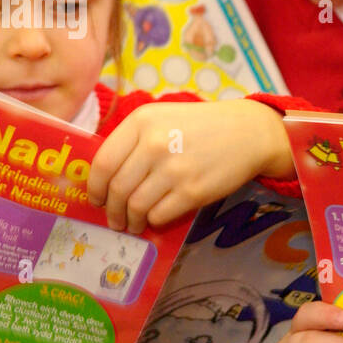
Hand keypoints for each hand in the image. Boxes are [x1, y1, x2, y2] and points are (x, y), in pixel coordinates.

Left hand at [88, 99, 293, 232]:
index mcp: (141, 122)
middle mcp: (154, 144)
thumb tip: (105, 178)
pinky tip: (155, 218)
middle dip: (112, 211)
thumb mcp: (161, 118)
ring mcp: (174, 169)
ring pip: (136, 206)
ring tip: (132, 223)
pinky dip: (152, 221)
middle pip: (118, 189)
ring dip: (130, 220)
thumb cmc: (200, 126)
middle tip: (114, 219)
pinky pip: (159, 215)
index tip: (96, 199)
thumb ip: (132, 140)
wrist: (247, 133)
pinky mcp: (193, 191)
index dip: (95, 187)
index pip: (103, 163)